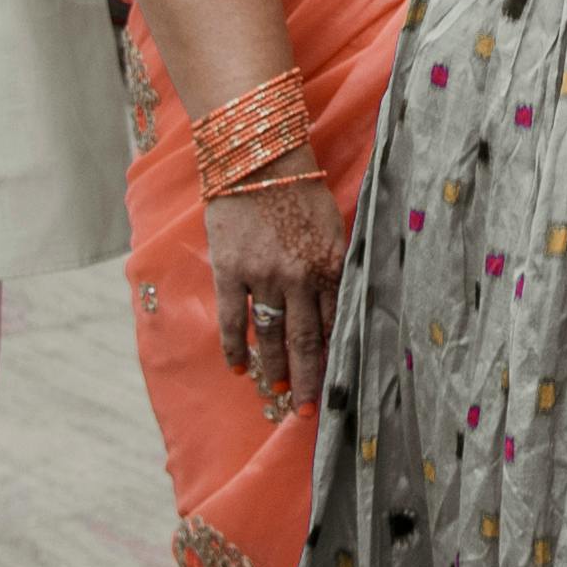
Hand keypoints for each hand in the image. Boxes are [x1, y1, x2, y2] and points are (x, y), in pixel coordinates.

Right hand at [201, 168, 346, 421]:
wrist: (256, 154)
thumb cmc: (299, 185)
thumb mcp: (331, 223)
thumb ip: (333, 264)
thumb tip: (336, 304)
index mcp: (331, 264)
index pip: (335, 323)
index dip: (333, 357)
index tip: (335, 385)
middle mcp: (300, 276)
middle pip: (306, 341)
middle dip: (307, 380)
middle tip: (306, 411)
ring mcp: (264, 276)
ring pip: (272, 336)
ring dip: (274, 369)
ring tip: (275, 393)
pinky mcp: (231, 271)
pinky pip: (234, 320)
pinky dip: (236, 348)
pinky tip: (239, 367)